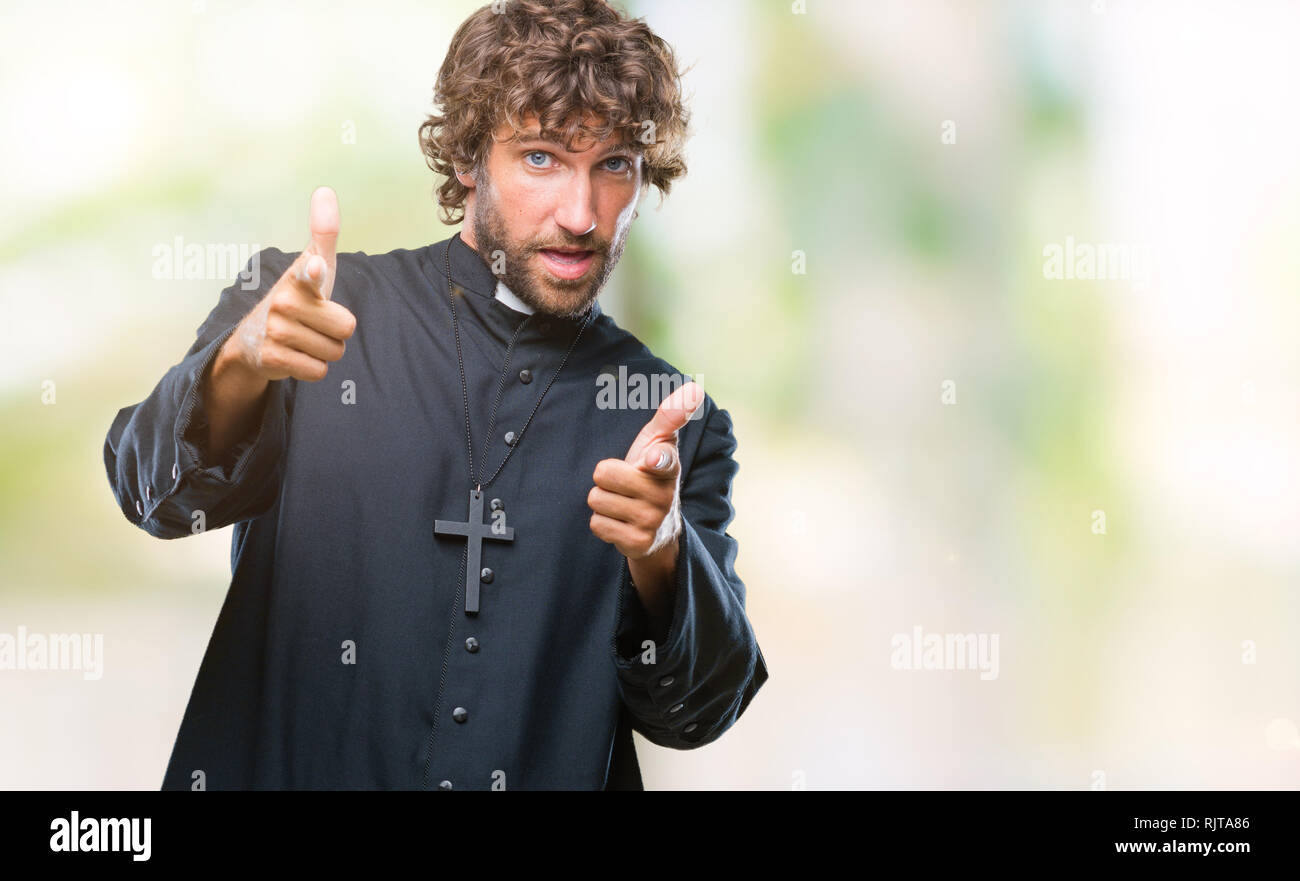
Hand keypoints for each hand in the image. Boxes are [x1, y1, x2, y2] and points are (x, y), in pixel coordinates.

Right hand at [224, 186, 355, 382]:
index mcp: (298, 278)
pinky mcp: (272, 358)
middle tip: (315, 325)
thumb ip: (323, 234)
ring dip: (325, 351)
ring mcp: (275, 330)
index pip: (309, 271)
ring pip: (335, 352)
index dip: (314, 271)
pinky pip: (319, 371)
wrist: (253, 340)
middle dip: (337, 333)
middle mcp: (283, 301)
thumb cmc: (296, 299)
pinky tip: (296, 356)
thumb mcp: (311, 266)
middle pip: (346, 329)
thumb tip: (325, 189)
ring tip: (304, 340)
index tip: (314, 267)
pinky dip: (313, 368)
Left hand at [588, 381, 704, 560]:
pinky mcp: (637, 543)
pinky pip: (596, 524)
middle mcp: (663, 495)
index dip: (656, 457)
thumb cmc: (652, 474)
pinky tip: (620, 522)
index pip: (663, 459)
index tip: (653, 457)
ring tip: (622, 503)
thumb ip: (672, 416)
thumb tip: (694, 388)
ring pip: (596, 499)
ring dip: (603, 501)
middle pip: (602, 474)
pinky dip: (603, 523)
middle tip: (624, 485)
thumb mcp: (660, 443)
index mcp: (669, 467)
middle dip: (606, 478)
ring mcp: (651, 521)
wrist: (659, 529)